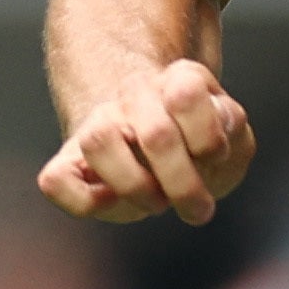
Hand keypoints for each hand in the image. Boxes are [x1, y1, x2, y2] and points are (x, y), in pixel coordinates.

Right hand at [40, 55, 255, 222]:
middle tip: (197, 208)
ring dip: (135, 187)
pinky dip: (83, 201)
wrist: (167, 154)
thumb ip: (229, 127)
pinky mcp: (70, 161)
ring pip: (98, 141)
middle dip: (183, 183)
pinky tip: (113, 203)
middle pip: (155, 134)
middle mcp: (136, 94)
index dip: (208, 138)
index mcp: (180, 80)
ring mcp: (100, 123)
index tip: (216, 156)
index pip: (186, 94)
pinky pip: (55, 180)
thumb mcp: (233, 135)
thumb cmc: (202, 148)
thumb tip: (212, 135)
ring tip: (156, 202)